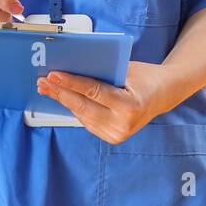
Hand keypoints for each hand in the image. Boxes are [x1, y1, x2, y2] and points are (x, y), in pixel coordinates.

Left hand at [36, 60, 178, 143]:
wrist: (163, 94)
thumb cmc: (144, 76)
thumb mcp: (125, 69)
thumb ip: (102, 71)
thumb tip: (70, 67)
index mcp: (129, 106)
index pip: (93, 92)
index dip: (71, 83)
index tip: (53, 75)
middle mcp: (123, 124)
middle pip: (83, 107)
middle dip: (60, 93)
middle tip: (43, 82)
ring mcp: (117, 134)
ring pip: (82, 115)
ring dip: (63, 101)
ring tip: (47, 88)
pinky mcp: (112, 137)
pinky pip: (87, 121)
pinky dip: (74, 108)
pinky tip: (62, 97)